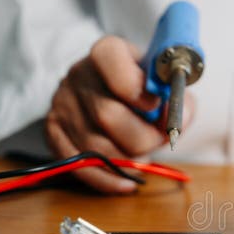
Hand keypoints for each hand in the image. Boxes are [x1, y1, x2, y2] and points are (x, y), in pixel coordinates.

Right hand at [45, 35, 194, 192]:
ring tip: (143, 155)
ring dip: (128, 161)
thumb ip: (179, 100)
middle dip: (142, 138)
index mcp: (108, 52)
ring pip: (95, 146)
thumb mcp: (168, 86)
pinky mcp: (54, 130)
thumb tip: (176, 120)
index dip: (138, 90)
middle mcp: (79, 73)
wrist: (114, 93)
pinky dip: (106, 179)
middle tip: (158, 141)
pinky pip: (77, 165)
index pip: (113, 63)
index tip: (158, 105)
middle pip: (107, 115)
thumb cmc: (148, 90)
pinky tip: (126, 181)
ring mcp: (62, 102)